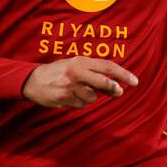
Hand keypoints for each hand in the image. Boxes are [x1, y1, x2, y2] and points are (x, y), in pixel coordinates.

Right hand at [21, 58, 138, 108]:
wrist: (33, 81)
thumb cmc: (57, 72)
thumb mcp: (74, 65)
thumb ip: (93, 72)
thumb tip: (115, 84)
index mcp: (80, 61)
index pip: (107, 66)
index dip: (123, 74)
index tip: (134, 81)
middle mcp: (76, 72)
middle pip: (103, 82)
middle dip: (113, 88)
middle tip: (119, 92)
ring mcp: (70, 86)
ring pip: (92, 97)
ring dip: (90, 97)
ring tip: (78, 91)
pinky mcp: (65, 98)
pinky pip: (81, 105)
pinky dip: (80, 103)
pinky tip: (70, 96)